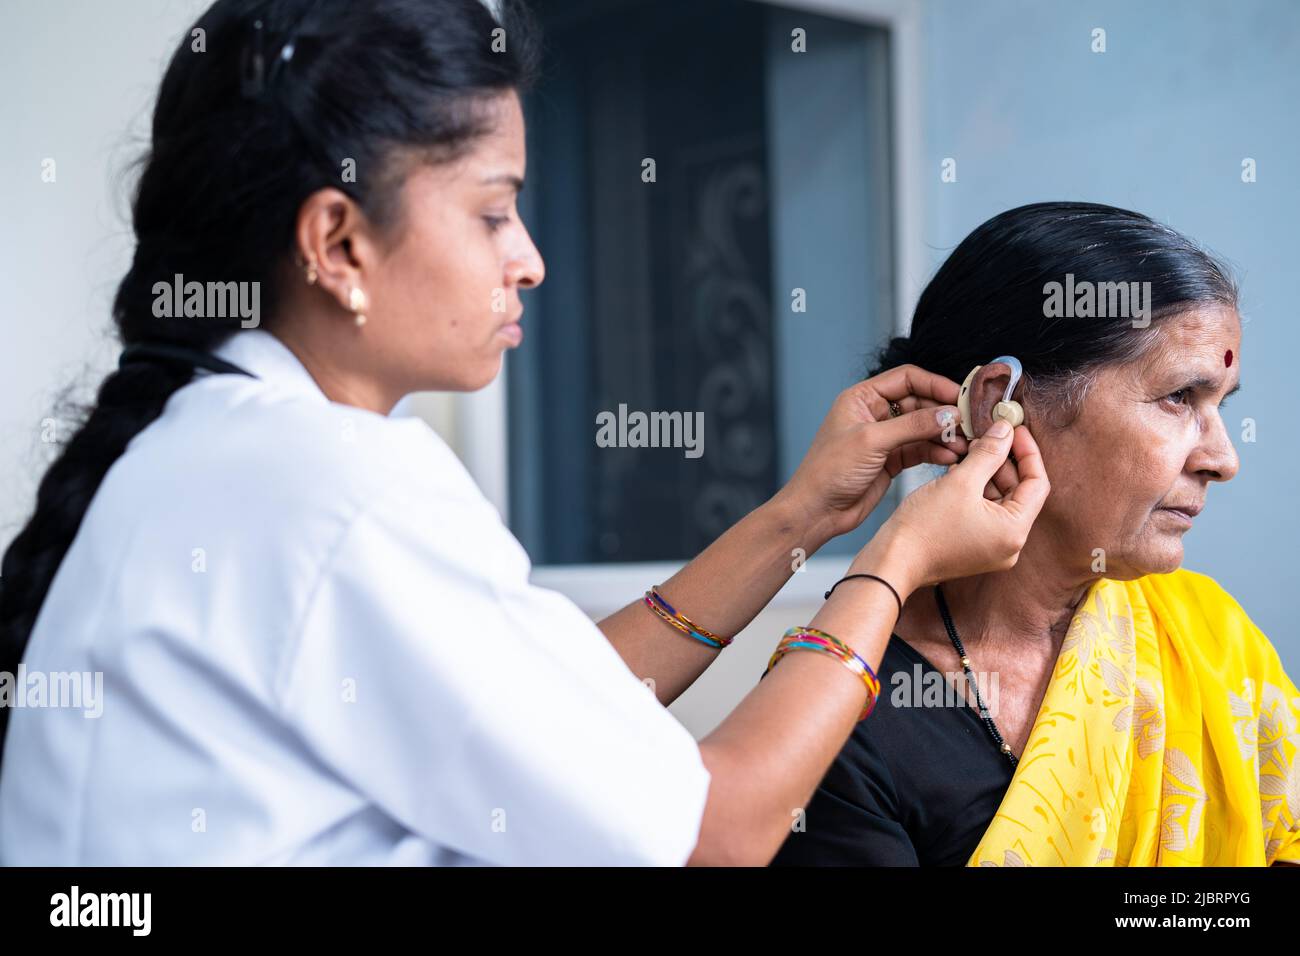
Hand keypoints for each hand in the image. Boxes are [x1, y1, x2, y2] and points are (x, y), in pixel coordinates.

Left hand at [774, 365, 970, 541]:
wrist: (817, 510)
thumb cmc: (829, 470)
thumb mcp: (871, 441)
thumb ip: (912, 426)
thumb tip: (948, 413)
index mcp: (863, 398)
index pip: (907, 378)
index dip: (935, 384)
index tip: (960, 396)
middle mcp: (875, 414)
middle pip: (920, 402)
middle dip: (944, 413)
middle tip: (969, 422)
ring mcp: (885, 437)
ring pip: (924, 428)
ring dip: (944, 434)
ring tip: (964, 443)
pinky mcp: (892, 460)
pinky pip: (921, 449)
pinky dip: (937, 451)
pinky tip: (951, 456)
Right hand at [854, 421, 1049, 592]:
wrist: (893, 560)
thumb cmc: (924, 527)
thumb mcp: (960, 481)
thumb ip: (989, 453)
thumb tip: (1006, 430)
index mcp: (1014, 531)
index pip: (1037, 483)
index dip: (1028, 452)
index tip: (1015, 429)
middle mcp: (1009, 544)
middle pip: (1019, 492)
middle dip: (1004, 461)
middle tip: (989, 434)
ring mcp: (991, 548)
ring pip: (1000, 500)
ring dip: (988, 473)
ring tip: (971, 450)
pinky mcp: (974, 547)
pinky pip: (984, 512)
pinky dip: (976, 491)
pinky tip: (960, 471)